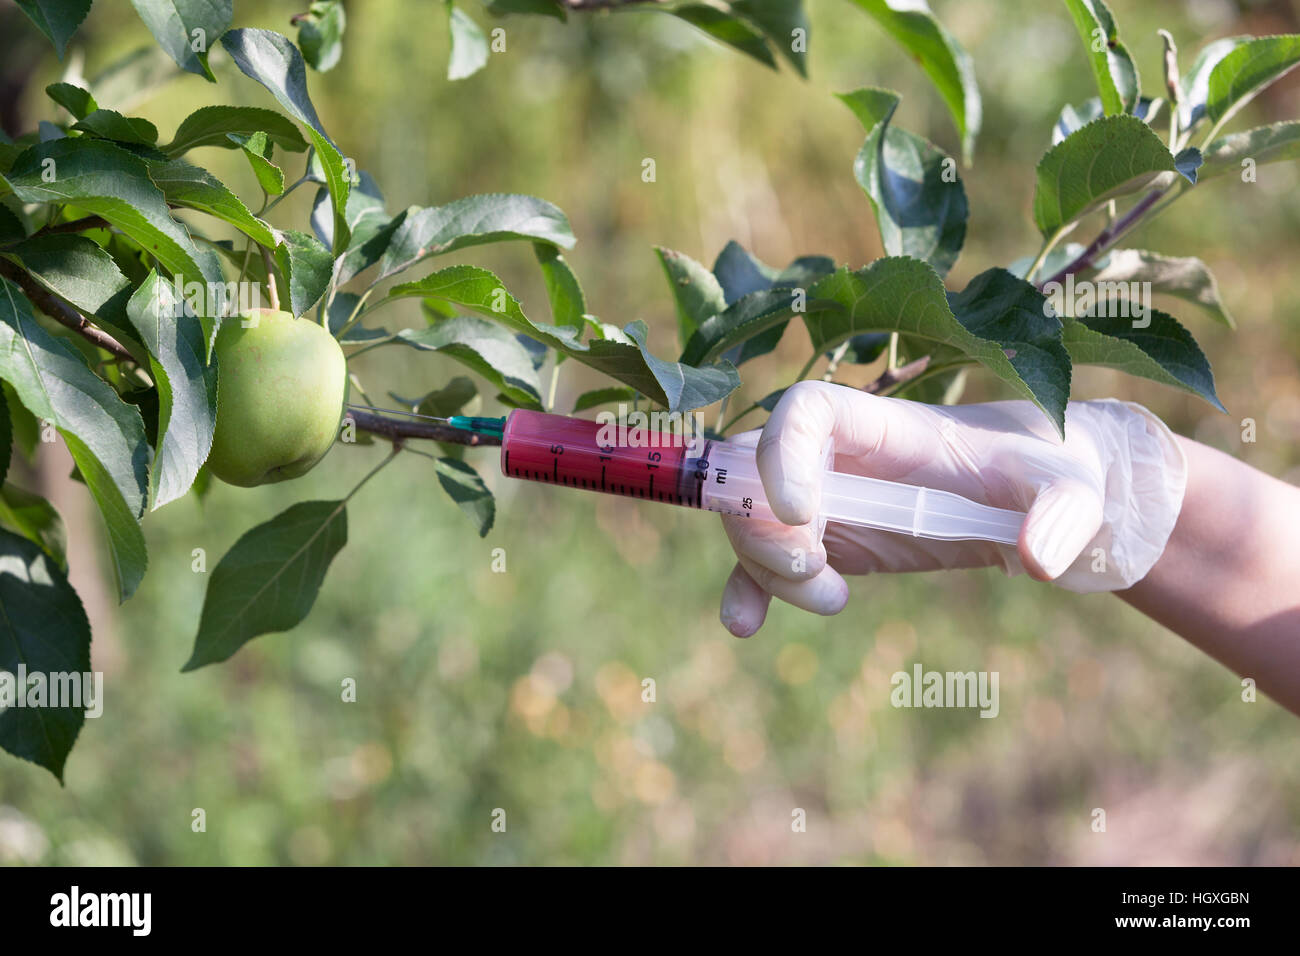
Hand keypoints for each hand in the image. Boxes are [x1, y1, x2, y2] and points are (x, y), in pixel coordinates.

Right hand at [719, 380, 1186, 636]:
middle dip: (763, 522)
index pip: (806, 410)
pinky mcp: (829, 540)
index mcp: (886, 426)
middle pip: (756, 466)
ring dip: (767, 564)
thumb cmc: (1051, 477)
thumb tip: (1037, 559)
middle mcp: (841, 454)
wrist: (1039, 500)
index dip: (784, 451)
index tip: (804, 513)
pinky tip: (745, 623)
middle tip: (815, 568)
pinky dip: (747, 588)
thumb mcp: (1070, 490)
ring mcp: (828, 498)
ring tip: (832, 598)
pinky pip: (764, 559)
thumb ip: (1060, 514)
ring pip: (753, 517)